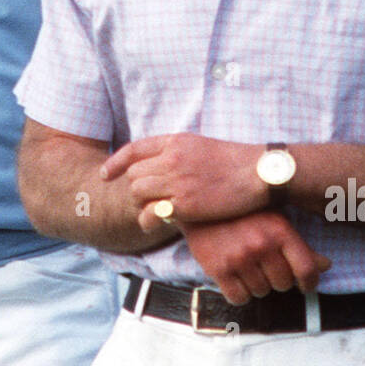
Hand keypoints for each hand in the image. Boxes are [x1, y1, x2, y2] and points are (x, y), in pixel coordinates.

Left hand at [101, 133, 265, 230]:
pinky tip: (154, 224)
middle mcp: (171, 159)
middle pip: (134, 175)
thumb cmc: (235, 160)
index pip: (134, 150)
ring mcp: (176, 182)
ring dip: (141, 204)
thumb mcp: (201, 145)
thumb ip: (177, 151)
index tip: (106, 174)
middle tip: (146, 200)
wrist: (258, 173)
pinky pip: (151, 213)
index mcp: (175, 141)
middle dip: (136, 188)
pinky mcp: (184, 205)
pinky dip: (148, 220)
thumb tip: (159, 162)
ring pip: (138, 193)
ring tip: (151, 212)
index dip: (115, 163)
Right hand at [182, 211, 331, 304]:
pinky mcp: (218, 269)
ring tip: (247, 265)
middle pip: (283, 284)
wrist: (198, 205)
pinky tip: (234, 276)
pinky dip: (238, 293)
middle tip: (265, 265)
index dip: (310, 282)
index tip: (306, 285)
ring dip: (256, 284)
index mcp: (279, 230)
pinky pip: (238, 298)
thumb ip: (298, 244)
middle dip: (277, 278)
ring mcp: (239, 258)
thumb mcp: (273, 219)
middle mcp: (261, 245)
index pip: (306, 269)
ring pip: (260, 292)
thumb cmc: (241, 211)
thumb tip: (325, 266)